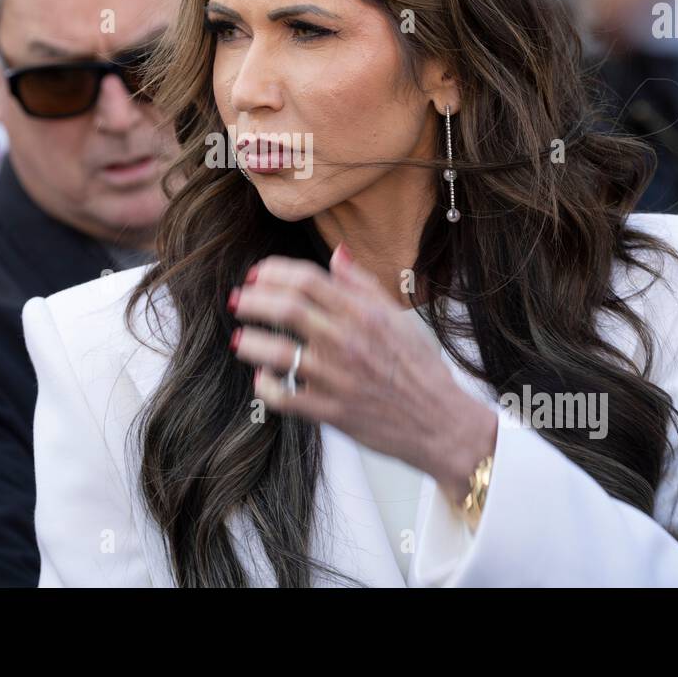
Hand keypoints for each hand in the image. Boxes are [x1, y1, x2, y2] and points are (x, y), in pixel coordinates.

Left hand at [228, 243, 496, 503]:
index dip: (275, 272)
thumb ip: (363, 285)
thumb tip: (336, 254)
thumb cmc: (420, 367)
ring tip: (239, 339)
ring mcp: (338, 379)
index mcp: (364, 314)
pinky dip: (265, 386)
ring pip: (276, 353)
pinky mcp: (331, 412)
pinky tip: (261, 378)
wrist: (440, 422)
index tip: (258, 275)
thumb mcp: (398, 317)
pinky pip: (284, 398)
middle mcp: (348, 342)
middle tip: (237, 301)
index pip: (308, 280)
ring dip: (249, 342)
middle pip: (286, 309)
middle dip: (252, 301)